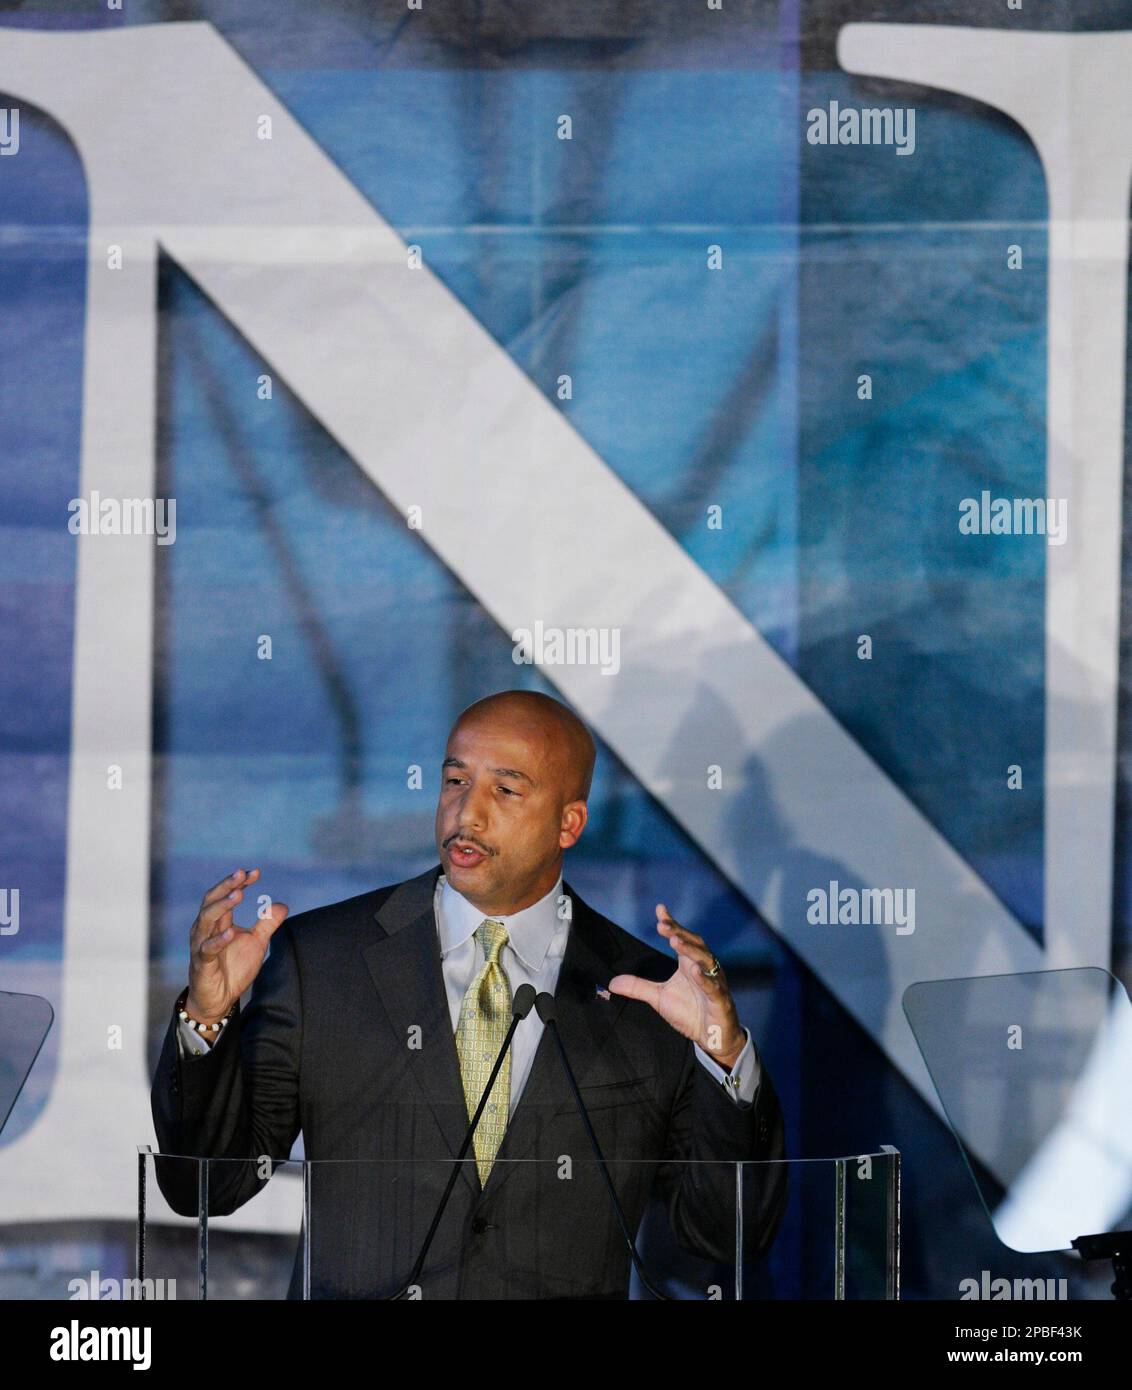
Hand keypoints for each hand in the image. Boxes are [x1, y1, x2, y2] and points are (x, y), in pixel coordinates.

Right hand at [186, 868, 287, 1025]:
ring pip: (206, 920)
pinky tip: (231, 932)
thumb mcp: (256, 944)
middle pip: (212, 900)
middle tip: (241, 874)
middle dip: (227, 886)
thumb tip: (282, 905)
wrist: (219, 999)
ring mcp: (201, 945)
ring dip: (222, 905)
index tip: (255, 872)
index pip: (225, 894)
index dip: (238, 882)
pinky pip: (207, 949)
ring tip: (238, 894)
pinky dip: (218, 940)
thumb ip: (267, 924)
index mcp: (218, 921)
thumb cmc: (233, 968)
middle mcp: (206, 929)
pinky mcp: (202, 964)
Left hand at [607, 905, 745, 1067]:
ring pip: (705, 960)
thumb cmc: (690, 1012)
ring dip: (690, 950)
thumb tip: (612, 983)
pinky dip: (704, 978)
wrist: (712, 1036)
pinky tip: (693, 970)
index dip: (671, 923)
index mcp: (689, 963)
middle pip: (694, 943)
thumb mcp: (659, 998)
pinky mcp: (720, 999)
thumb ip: (638, 987)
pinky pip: (713, 986)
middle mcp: (703, 967)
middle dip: (679, 933)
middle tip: (663, 925)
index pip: (681, 938)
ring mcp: (713, 982)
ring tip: (675, 941)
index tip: (660, 909)